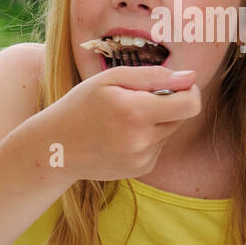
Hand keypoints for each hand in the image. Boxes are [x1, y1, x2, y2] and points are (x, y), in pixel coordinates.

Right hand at [37, 66, 200, 181]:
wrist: (54, 148)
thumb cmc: (79, 106)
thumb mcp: (109, 79)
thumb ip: (153, 75)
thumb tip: (191, 77)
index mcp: (135, 112)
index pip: (190, 104)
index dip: (188, 91)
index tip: (175, 85)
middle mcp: (141, 140)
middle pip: (181, 117)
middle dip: (168, 105)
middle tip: (137, 101)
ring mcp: (141, 158)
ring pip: (169, 132)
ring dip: (155, 122)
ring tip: (122, 121)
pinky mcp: (140, 169)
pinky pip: (157, 147)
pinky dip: (145, 139)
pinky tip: (120, 137)